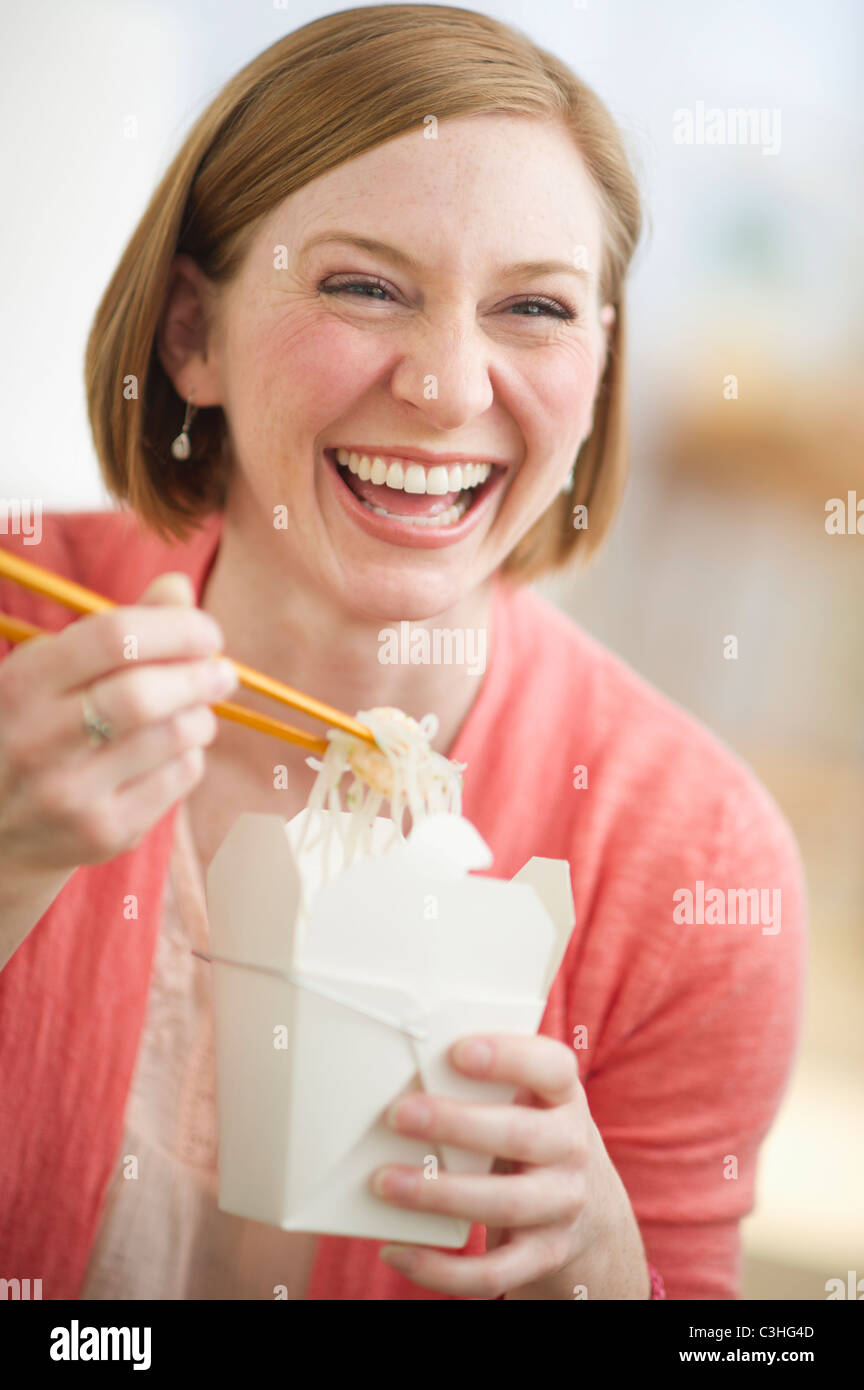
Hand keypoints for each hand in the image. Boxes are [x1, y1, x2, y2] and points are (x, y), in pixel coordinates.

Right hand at [0, 572, 236, 878]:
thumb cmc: (36, 728)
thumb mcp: (50, 672)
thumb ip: (113, 630)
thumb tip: (178, 588)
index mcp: (23, 684)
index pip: (113, 638)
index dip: (176, 627)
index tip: (207, 632)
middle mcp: (39, 740)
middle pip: (146, 694)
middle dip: (201, 675)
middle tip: (223, 671)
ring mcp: (71, 793)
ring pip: (173, 737)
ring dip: (202, 716)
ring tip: (197, 710)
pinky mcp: (105, 833)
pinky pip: (179, 777)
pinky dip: (192, 754)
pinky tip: (175, 749)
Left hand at [371, 1033, 648, 1298]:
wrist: (589, 1212)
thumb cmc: (531, 1135)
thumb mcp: (527, 1101)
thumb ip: (485, 1084)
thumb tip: (398, 1071)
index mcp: (563, 1097)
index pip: (551, 1067)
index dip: (508, 1057)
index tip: (457, 1051)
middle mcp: (571, 1148)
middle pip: (519, 1136)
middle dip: (455, 1125)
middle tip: (398, 1115)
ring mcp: (561, 1207)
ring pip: (504, 1204)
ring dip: (440, 1195)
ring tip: (384, 1182)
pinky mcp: (543, 1256)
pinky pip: (492, 1272)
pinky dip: (440, 1269)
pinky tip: (395, 1250)